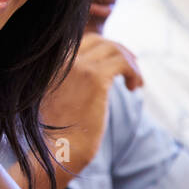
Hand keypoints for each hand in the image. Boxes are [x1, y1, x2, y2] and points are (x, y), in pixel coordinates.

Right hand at [41, 35, 142, 170]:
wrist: (59, 147)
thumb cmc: (60, 130)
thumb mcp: (58, 95)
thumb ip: (70, 78)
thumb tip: (96, 72)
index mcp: (52, 62)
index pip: (83, 41)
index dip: (104, 48)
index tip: (119, 61)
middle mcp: (63, 59)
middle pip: (99, 41)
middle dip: (119, 51)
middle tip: (132, 68)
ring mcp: (78, 66)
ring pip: (114, 49)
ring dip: (130, 63)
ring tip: (136, 83)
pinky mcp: (95, 78)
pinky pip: (123, 62)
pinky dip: (134, 71)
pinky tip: (135, 87)